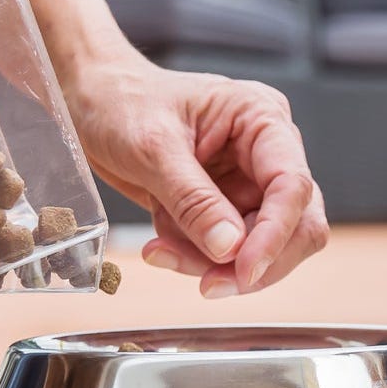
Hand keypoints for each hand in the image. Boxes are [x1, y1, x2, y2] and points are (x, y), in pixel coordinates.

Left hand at [64, 52, 326, 296]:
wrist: (91, 102)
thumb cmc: (121, 102)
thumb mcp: (153, 148)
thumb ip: (193, 199)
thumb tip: (229, 248)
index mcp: (262, 119)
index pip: (292, 184)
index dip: (275, 233)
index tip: (245, 270)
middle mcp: (267, 152)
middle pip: (295, 222)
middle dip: (254, 259)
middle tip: (210, 285)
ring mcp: (248, 182)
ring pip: (260, 244)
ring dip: (214, 262)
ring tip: (162, 252)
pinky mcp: (225, 206)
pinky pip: (226, 250)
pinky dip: (195, 258)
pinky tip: (160, 245)